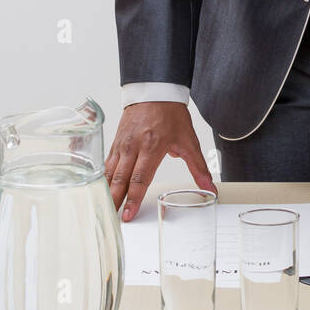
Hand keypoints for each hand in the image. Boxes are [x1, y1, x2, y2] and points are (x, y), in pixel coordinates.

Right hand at [105, 102, 214, 221]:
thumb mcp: (189, 140)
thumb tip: (209, 188)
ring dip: (106, 192)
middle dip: (115, 201)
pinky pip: (106, 163)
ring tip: (102, 209)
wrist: (155, 90)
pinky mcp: (115, 142)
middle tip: (111, 219)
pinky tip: (99, 191)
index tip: (129, 215)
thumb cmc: (171, 114)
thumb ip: (198, 167)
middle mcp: (134, 146)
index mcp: (152, 146)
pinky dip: (102, 179)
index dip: (133, 199)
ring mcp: (122, 144)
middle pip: (121, 178)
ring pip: (110, 172)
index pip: (140, 178)